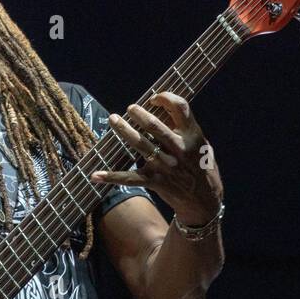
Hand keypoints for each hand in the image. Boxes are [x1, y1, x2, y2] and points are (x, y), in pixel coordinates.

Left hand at [91, 92, 223, 225]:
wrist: (204, 201)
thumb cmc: (200, 167)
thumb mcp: (201, 145)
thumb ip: (185, 129)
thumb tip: (162, 109)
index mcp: (193, 136)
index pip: (180, 108)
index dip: (166, 98)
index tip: (154, 99)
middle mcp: (179, 149)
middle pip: (156, 126)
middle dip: (139, 114)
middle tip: (129, 108)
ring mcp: (166, 166)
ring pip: (141, 145)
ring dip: (125, 131)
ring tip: (114, 120)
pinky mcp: (156, 181)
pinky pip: (130, 178)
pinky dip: (112, 177)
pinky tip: (95, 175)